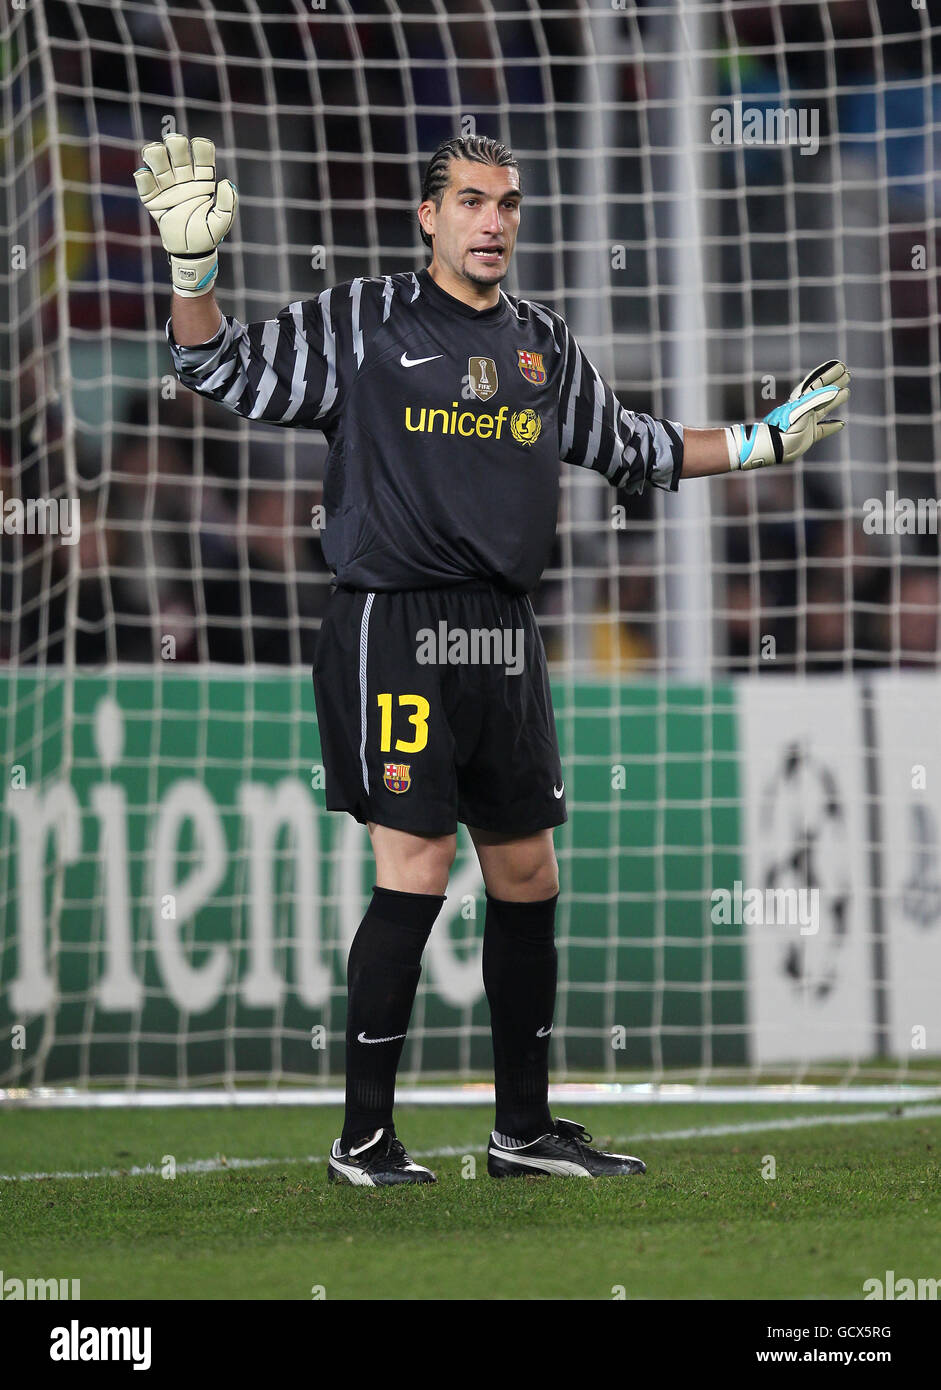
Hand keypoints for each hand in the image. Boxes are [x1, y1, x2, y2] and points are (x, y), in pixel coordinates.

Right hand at [134, 134, 236, 296]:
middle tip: (178, 155)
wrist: (191, 252)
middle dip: (175, 143)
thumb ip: (227, 203)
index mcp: (203, 177)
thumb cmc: (208, 235)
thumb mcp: (222, 222)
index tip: (200, 152)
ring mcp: (167, 185)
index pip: (201, 150)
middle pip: (176, 147)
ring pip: (157, 157)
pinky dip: (143, 176)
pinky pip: (143, 181)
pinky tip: (147, 177)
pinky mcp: (152, 198)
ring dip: (155, 153)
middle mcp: (183, 176)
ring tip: (159, 166)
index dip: (200, 146)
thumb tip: (225, 183)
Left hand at [727, 360, 849, 469]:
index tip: (841, 366)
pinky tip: (840, 424)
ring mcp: (807, 422)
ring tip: (847, 393)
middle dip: (835, 383)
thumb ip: (816, 399)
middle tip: (847, 374)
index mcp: (801, 400)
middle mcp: (805, 408)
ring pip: (824, 408)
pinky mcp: (808, 435)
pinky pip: (823, 429)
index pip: (818, 383)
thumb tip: (835, 390)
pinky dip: (832, 426)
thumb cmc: (783, 428)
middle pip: (823, 392)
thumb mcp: (800, 410)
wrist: (773, 448)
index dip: (829, 374)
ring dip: (835, 400)